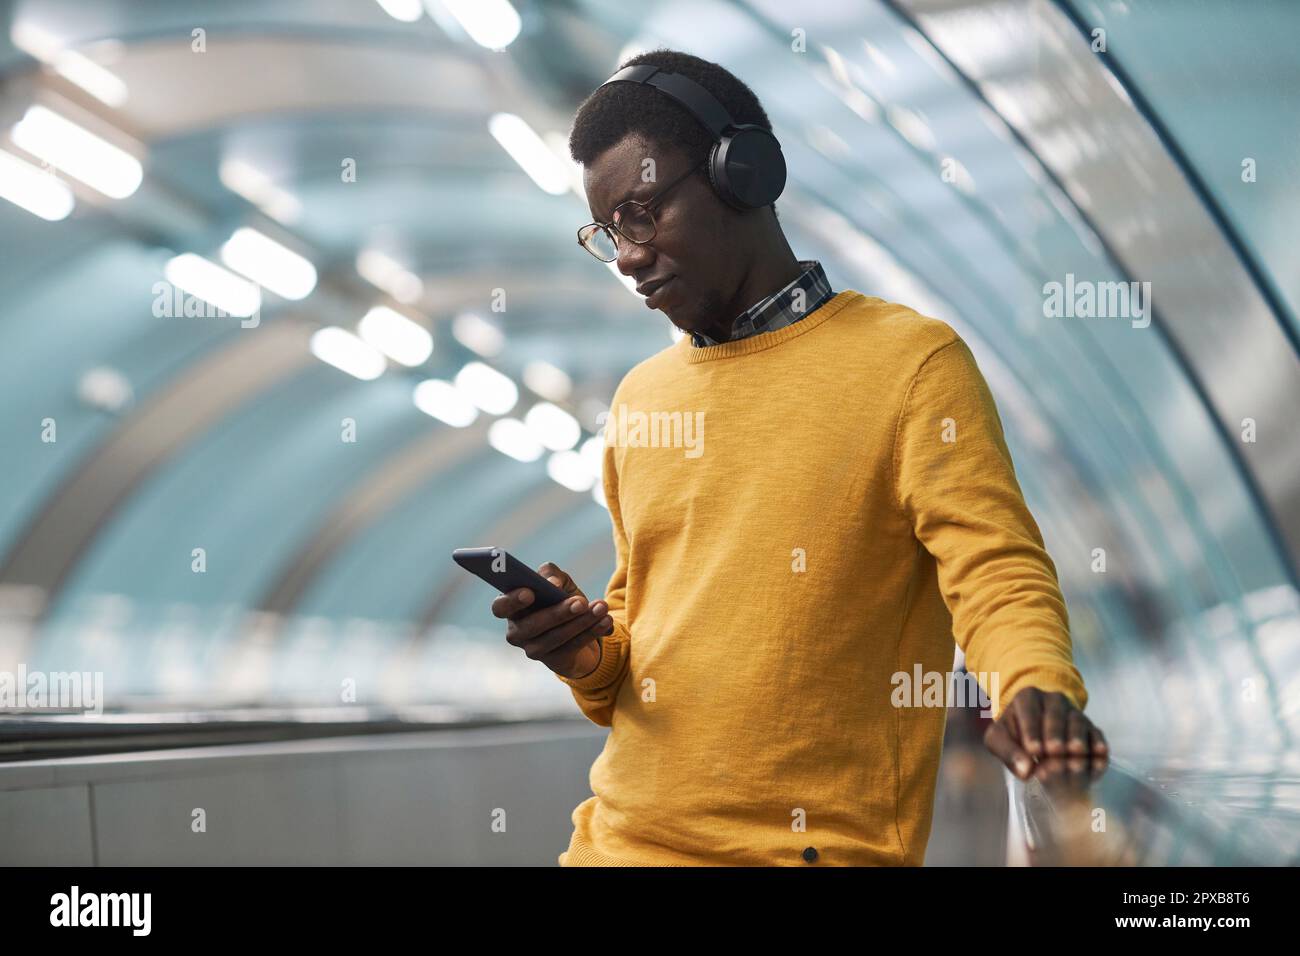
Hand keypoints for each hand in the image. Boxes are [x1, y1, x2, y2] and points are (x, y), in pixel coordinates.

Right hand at [491, 562, 614, 680]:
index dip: (512, 601)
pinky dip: (591, 632)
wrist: (578, 628)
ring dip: (581, 622)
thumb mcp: (557, 582)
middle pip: (532, 625)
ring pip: (555, 637)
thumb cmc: (560, 598)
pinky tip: (606, 621)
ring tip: (601, 608)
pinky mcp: (554, 661)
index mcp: (511, 608)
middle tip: (580, 602)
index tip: (530, 592)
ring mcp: (533, 650)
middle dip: (558, 613)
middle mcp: (517, 632)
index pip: (500, 607)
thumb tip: (552, 584)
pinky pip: (572, 646)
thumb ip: (551, 574)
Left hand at [983, 688, 1107, 779]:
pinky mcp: (1090, 727)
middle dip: (1055, 732)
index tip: (1033, 749)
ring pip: (1078, 721)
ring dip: (1077, 737)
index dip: (1031, 730)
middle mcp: (1053, 700)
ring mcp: (1074, 712)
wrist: (1035, 732)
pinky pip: (1096, 732)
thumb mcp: (999, 739)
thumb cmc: (1014, 734)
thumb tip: (1026, 771)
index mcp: (1027, 697)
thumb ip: (1007, 752)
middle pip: (1056, 714)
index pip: (1029, 711)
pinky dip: (1098, 743)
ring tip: (1076, 752)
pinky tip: (1099, 754)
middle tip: (1055, 750)